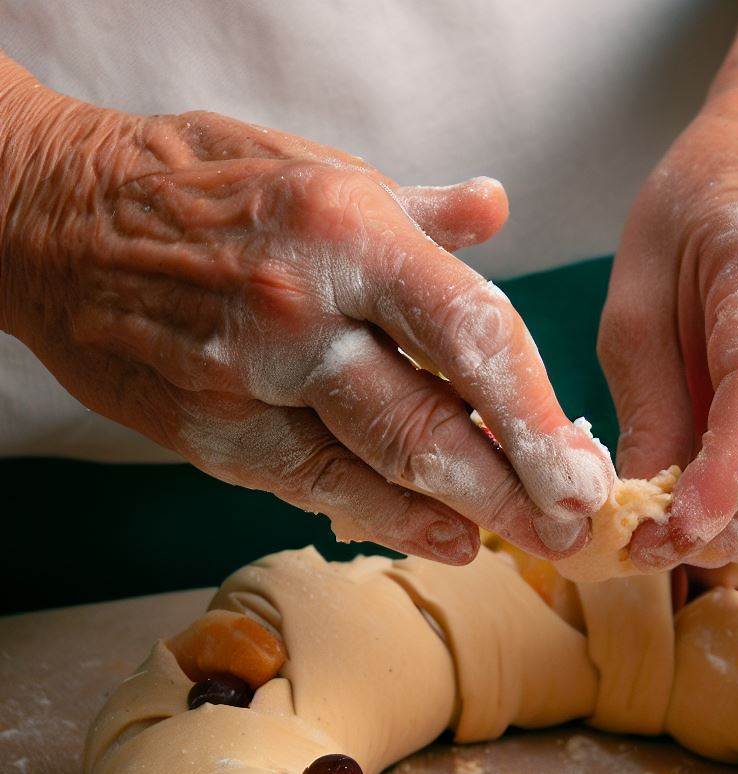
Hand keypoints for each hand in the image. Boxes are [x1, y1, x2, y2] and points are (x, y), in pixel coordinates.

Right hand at [0, 72, 611, 564]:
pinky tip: (447, 538)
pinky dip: (389, 519)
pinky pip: (316, 489)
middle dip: (516, 486)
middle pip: (430, 421)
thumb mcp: (318, 169)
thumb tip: (495, 210)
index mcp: (344, 230)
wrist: (55, 225)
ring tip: (532, 541)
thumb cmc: (202, 188)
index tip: (581, 463)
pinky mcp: (211, 436)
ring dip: (466, 515)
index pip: (468, 331)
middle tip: (577, 525)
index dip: (535, 411)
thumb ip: (418, 211)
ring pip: (377, 468)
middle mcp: (299, 310)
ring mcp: (249, 381)